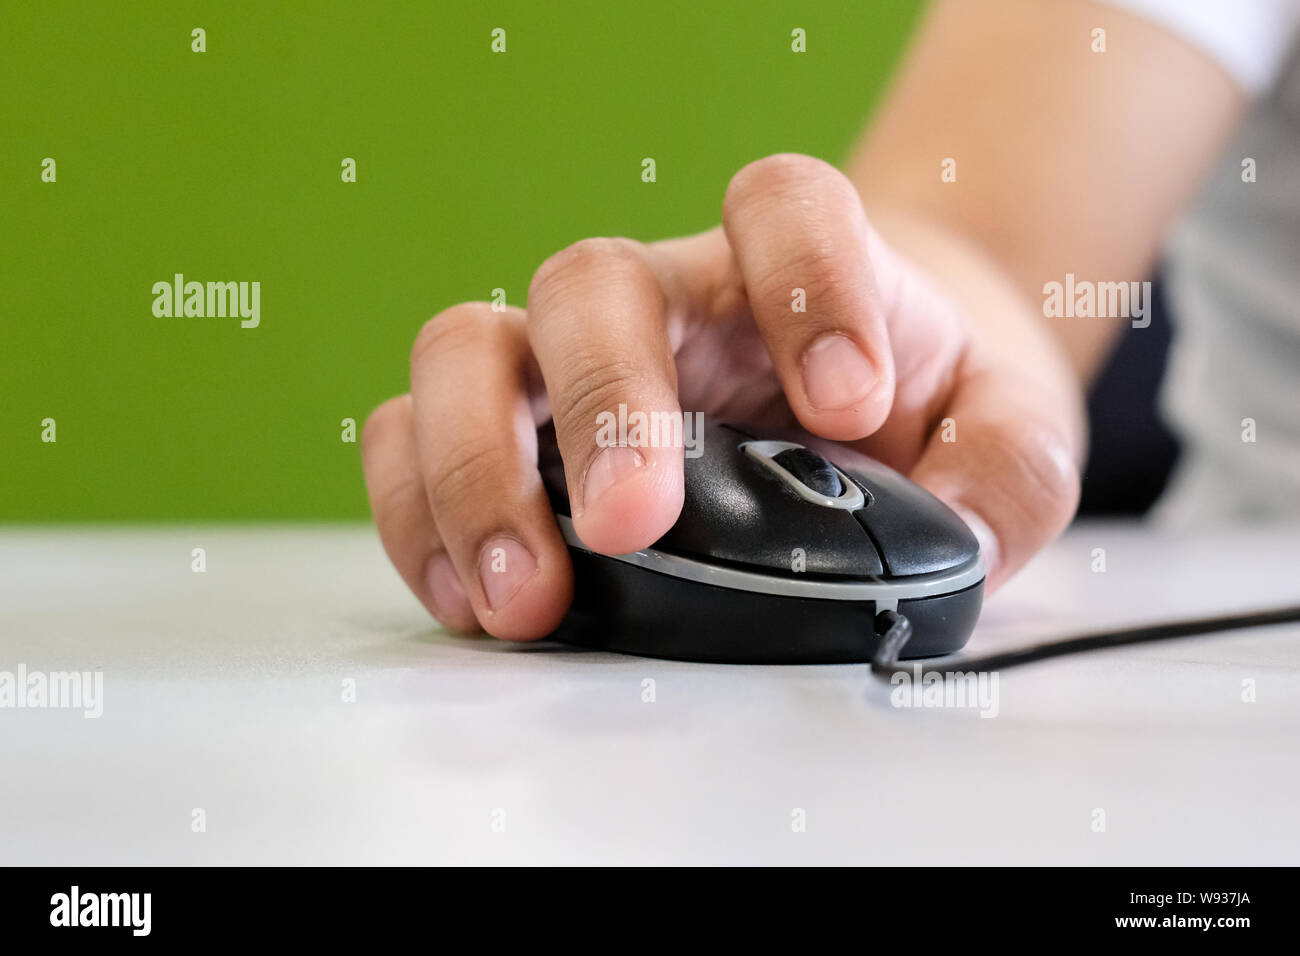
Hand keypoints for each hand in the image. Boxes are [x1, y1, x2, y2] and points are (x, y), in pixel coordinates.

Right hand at [360, 154, 1081, 638]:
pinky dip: (422, 513)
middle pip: (589, 283)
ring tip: (523, 593)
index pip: (783, 206)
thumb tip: (960, 548)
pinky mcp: (517, 433)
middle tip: (634, 526)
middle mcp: (669, 297)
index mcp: (796, 265)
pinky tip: (476, 594)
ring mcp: (575, 360)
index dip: (808, 285)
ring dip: (476, 469)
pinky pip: (418, 438)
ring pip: (468, 350)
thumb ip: (1007, 475)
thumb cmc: (920, 397)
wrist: (864, 389)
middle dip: (601, 405)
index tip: (850, 406)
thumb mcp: (1005, 429)